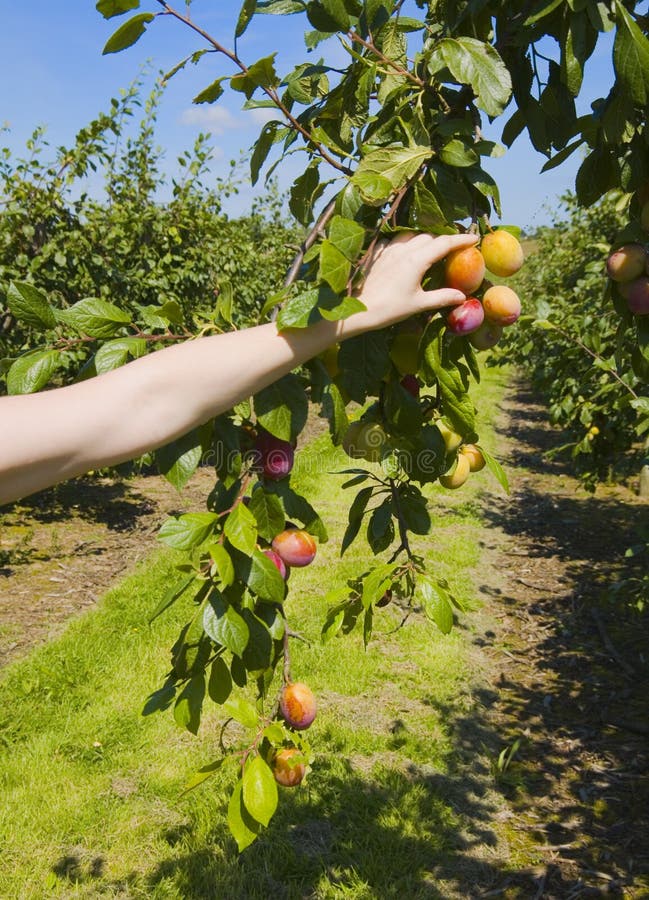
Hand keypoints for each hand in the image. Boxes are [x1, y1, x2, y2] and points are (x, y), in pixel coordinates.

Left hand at [341, 231, 478, 336]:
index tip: (474, 238)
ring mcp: (389, 249)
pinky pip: (395, 241)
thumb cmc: (389, 309)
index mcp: (417, 260)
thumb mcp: (418, 304)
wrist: (357, 309)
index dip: (461, 239)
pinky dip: (405, 243)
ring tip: (431, 249)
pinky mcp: (377, 253)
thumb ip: (441, 297)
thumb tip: (462, 296)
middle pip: (429, 237)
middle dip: (444, 240)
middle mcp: (403, 249)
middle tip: (455, 248)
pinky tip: (405, 253)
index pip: (444, 243)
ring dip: (424, 239)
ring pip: (411, 235)